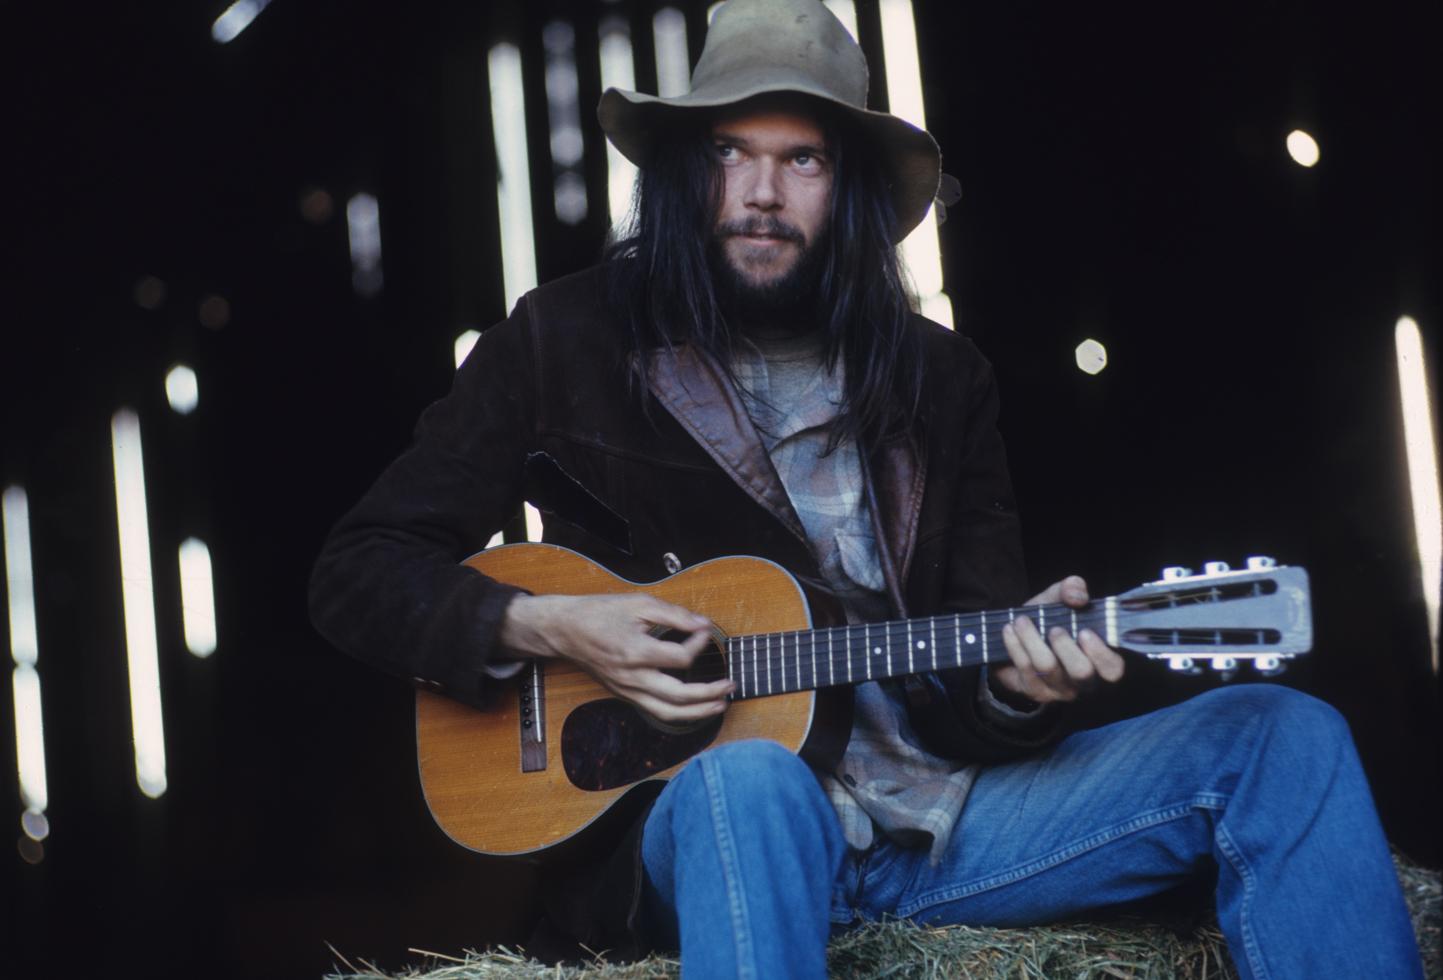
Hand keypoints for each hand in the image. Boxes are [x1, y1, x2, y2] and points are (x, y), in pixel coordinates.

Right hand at [500, 593, 732, 724]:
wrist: (565, 631)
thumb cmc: (600, 613)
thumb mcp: (639, 603)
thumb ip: (674, 615)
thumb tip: (703, 624)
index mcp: (636, 652)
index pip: (681, 657)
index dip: (699, 642)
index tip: (705, 631)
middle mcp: (632, 677)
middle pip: (680, 697)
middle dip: (710, 694)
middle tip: (731, 684)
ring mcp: (627, 691)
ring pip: (668, 713)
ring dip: (699, 713)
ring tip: (720, 705)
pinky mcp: (624, 695)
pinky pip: (655, 711)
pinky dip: (678, 713)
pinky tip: (694, 707)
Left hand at [992, 575, 1124, 703]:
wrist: (1013, 643)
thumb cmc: (1046, 622)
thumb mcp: (1058, 601)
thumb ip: (1070, 589)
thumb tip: (1078, 594)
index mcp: (1098, 659)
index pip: (1113, 669)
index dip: (1102, 654)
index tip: (1085, 632)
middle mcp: (1083, 680)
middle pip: (1082, 673)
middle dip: (1066, 647)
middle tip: (1054, 629)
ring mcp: (1059, 689)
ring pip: (1048, 668)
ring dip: (1032, 640)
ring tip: (1021, 622)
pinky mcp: (1035, 692)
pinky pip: (1026, 669)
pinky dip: (1016, 645)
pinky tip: (1009, 630)